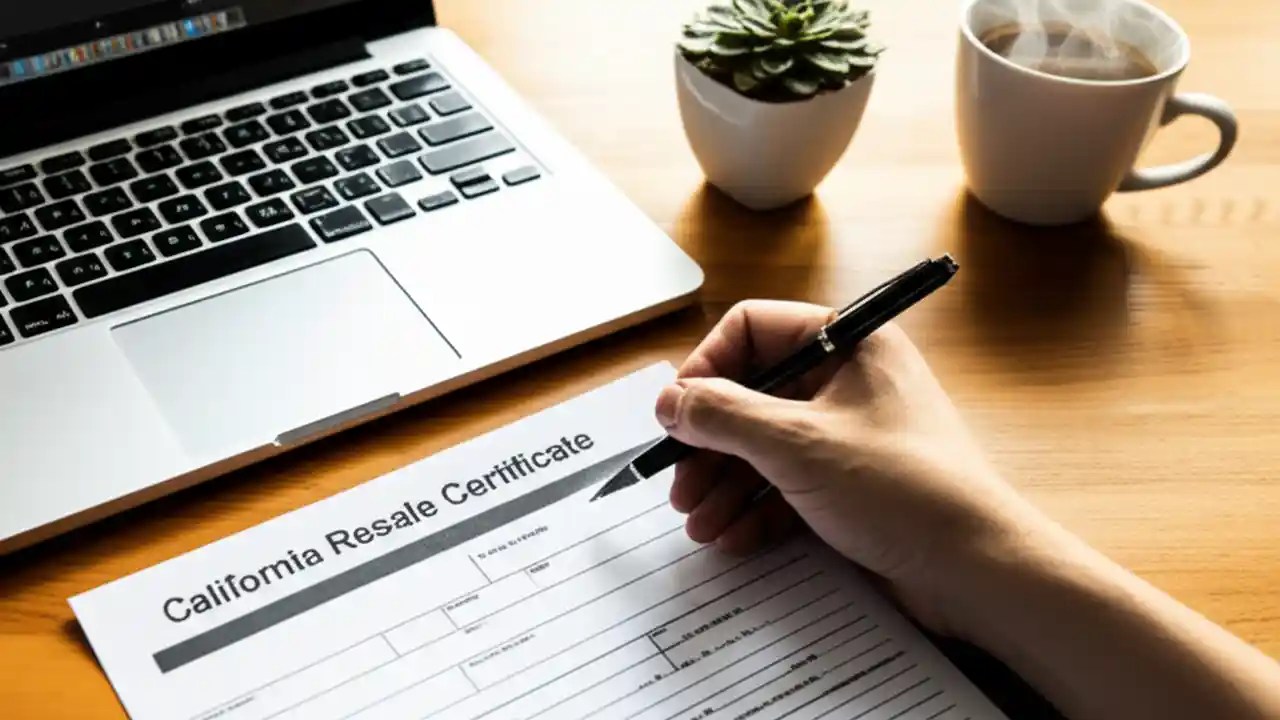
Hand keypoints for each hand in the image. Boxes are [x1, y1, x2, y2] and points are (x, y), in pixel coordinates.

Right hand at [657, 300, 1050, 634]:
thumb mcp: (797, 444)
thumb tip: (672, 401)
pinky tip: (733, 537)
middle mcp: (849, 380)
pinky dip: (756, 508)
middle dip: (710, 444)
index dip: (707, 368)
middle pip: (753, 394)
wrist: (977, 569)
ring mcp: (850, 433)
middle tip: (680, 484)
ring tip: (699, 523)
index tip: (677, 415)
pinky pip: (787, 483)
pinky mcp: (852, 483)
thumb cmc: (905, 489)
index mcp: (849, 342)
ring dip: (725, 484)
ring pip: (765, 444)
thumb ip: (724, 416)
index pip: (754, 329)